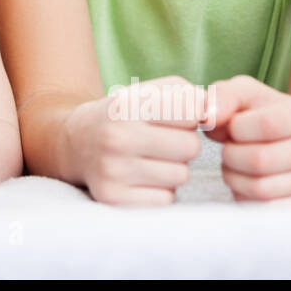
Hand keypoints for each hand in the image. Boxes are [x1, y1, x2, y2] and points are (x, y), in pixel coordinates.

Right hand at [64, 75, 204, 204]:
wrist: (75, 142)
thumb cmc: (124, 115)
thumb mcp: (146, 91)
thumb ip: (187, 94)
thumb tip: (214, 116)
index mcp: (126, 105)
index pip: (191, 111)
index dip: (190, 114)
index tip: (175, 117)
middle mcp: (116, 137)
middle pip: (191, 146)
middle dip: (183, 144)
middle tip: (162, 141)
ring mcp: (113, 170)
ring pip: (181, 175)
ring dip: (173, 168)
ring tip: (150, 159)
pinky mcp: (114, 198)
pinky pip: (166, 199)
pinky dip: (161, 190)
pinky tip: (142, 178)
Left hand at [203, 75, 290, 201]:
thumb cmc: (264, 117)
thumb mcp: (246, 95)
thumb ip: (224, 96)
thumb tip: (208, 116)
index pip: (268, 124)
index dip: (237, 127)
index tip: (231, 126)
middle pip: (260, 160)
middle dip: (231, 155)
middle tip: (229, 149)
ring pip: (260, 189)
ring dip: (234, 177)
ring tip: (236, 165)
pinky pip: (265, 210)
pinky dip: (245, 198)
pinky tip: (246, 183)